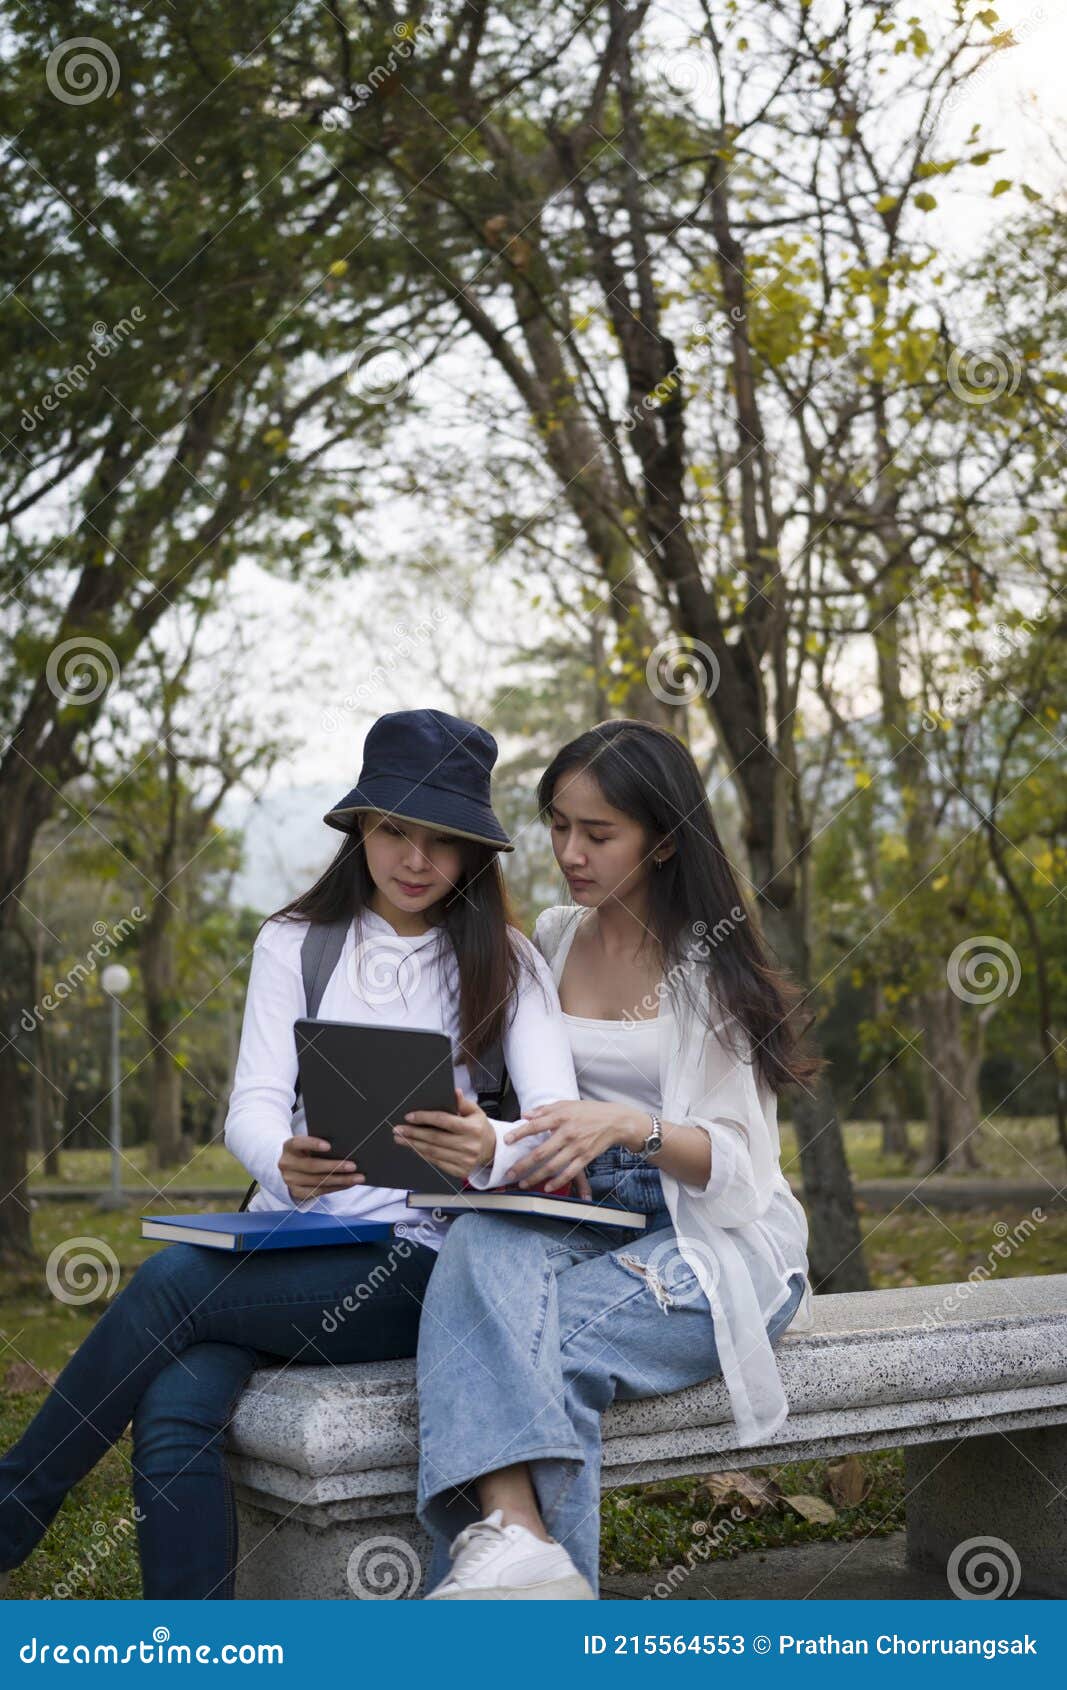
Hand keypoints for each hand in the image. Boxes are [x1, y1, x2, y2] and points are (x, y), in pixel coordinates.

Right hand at [278, 1135, 364, 1203]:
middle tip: (353, 1166)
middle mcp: (286, 1164)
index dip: (313, 1144)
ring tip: (358, 1177)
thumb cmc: (306, 1151)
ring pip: (318, 1181)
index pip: (299, 1143)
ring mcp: (290, 1180)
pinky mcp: (297, 1192)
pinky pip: (319, 1191)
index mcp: (289, 1146)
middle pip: (312, 1166)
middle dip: (335, 1166)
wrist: (291, 1166)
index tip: (329, 1146)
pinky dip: (336, 1187)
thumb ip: (319, 1144)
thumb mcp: (307, 1144)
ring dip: (341, 1180)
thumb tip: (345, 1148)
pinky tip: (348, 1184)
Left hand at [393, 1086, 495, 1179]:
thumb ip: (463, 1103)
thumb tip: (454, 1092)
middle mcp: (469, 1145)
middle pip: (435, 1138)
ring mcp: (464, 1160)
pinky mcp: (459, 1171)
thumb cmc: (479, 1128)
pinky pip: (436, 1162)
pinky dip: (422, 1154)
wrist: (492, 1152)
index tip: (409, 1116)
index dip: (425, 1118)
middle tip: (397, 1129)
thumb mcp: (476, 1112)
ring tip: (400, 1139)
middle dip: (413, 1133)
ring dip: (413, 1145)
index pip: (444, 1121)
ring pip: (433, 1152)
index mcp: (472, 1128)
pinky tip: (413, 1148)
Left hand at [504, 1100, 647, 1191]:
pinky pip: (569, 1172)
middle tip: (510, 1173)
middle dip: (523, 1165)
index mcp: (561, 1117)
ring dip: (535, 1177)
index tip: (507, 1141)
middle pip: (540, 1152)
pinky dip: (557, 1181)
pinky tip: (547, 1187)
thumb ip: (545, 1109)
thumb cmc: (589, 1111)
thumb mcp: (567, 1104)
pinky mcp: (585, 1157)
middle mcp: (567, 1133)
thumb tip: (526, 1115)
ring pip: (552, 1166)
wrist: (615, 1120)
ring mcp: (576, 1147)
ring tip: (523, 1184)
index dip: (519, 1133)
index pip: (535, 1126)